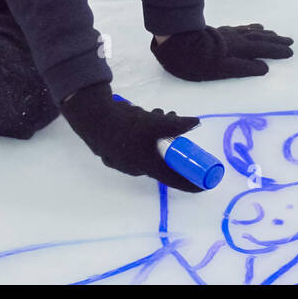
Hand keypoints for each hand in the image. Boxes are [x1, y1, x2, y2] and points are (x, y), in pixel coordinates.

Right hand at [59, 82, 203, 192]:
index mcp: (147, 167)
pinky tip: (143, 116)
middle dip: (173, 145)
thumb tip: (196, 122)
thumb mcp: (156, 123)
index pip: (174, 180)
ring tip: (161, 113)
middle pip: (163, 161)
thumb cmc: (126, 125)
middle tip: (178, 127)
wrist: (93, 118)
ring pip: (149, 151)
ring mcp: (123, 162)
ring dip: (158, 134)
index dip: (190, 182)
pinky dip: (144, 135)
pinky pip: (136, 148)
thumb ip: (177, 125)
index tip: (204, 184)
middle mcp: (136, 168)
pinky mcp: (113, 153)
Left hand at [150, 23, 293, 81]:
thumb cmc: (198, 61)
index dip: (276, 51)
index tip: (290, 52)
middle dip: (275, 41)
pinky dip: (251, 28)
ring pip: (251, 32)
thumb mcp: (221, 70)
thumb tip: (265, 68)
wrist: (177, 42)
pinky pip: (241, 28)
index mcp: (238, 50)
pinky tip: (254, 27)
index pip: (262, 50)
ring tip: (276, 35)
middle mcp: (236, 39)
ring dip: (265, 34)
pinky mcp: (220, 32)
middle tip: (290, 42)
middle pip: (260, 39)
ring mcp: (228, 34)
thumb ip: (244, 68)